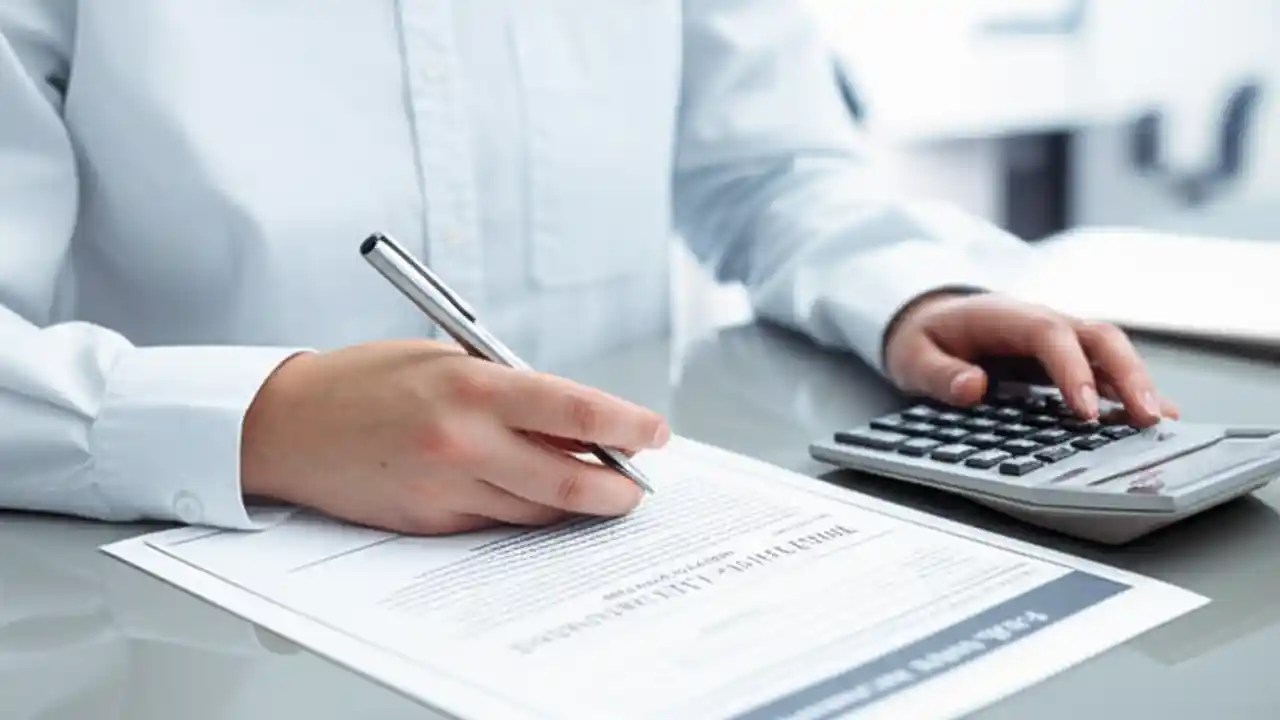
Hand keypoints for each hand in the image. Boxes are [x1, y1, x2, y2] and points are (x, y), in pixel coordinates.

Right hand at [240, 340, 669, 533]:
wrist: (289, 427)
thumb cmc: (368, 381)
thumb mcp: (446, 362)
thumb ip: (510, 389)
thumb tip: (577, 420)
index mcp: (472, 389)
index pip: (573, 409)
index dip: (627, 424)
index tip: (656, 433)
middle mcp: (464, 443)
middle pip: (569, 478)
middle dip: (618, 487)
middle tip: (639, 485)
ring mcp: (448, 490)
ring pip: (539, 507)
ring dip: (578, 503)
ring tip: (603, 491)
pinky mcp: (432, 523)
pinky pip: (498, 522)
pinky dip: (527, 511)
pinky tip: (541, 497)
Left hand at [884, 293, 1177, 426]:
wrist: (928, 320)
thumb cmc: (924, 337)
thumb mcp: (912, 355)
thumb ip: (939, 373)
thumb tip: (972, 387)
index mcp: (1007, 316)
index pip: (1051, 336)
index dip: (1074, 371)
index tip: (1087, 412)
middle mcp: (1043, 323)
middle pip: (1099, 337)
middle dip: (1128, 374)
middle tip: (1146, 418)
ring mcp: (1059, 340)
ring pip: (1111, 353)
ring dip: (1138, 385)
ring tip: (1162, 425)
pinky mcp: (1066, 359)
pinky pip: (1105, 370)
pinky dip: (1129, 392)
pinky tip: (1152, 421)